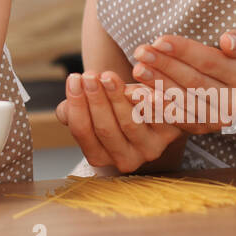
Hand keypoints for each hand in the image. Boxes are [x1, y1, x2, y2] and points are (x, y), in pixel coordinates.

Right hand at [54, 71, 182, 172]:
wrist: (147, 110)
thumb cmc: (111, 108)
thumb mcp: (90, 110)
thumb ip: (72, 110)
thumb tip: (65, 107)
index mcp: (99, 156)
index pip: (83, 132)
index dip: (76, 105)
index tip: (74, 79)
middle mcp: (124, 160)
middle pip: (105, 129)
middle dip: (95, 100)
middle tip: (90, 76)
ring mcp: (149, 149)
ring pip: (130, 124)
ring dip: (116, 98)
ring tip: (108, 76)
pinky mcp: (170, 134)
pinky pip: (157, 117)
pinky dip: (147, 101)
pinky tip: (138, 86)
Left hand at [128, 28, 235, 132]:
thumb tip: (227, 42)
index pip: (210, 62)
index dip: (183, 52)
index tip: (159, 40)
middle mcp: (233, 102)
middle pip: (193, 82)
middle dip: (164, 67)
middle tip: (140, 53)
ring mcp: (218, 119)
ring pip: (183, 102)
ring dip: (156, 87)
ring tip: (136, 70)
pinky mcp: (203, 128)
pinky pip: (177, 119)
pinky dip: (155, 108)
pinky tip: (137, 95)